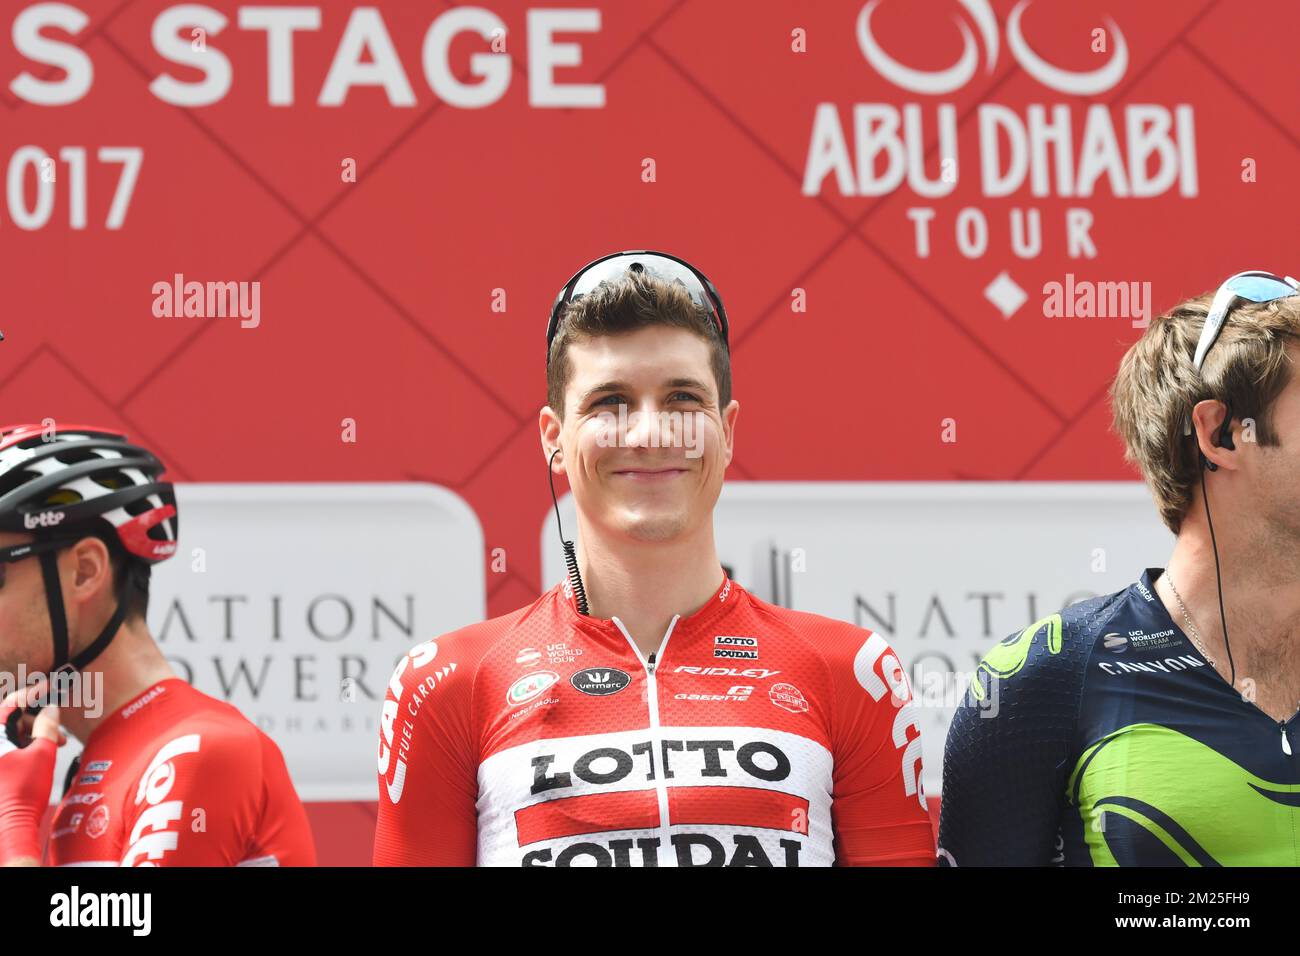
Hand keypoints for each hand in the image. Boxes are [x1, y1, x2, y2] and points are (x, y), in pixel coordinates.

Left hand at [0, 679, 63, 865]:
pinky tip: (40, 753)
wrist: (9, 824)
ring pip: (9, 734)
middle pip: (10, 719)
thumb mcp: (43, 754)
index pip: (10, 703)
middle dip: (37, 719)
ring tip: (55, 743)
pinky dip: (24, 746)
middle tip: (57, 725)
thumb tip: (50, 710)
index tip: (48, 687)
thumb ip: (47, 727)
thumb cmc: (23, 791)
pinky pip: (7, 748)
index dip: (32, 693)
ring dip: (33, 733)